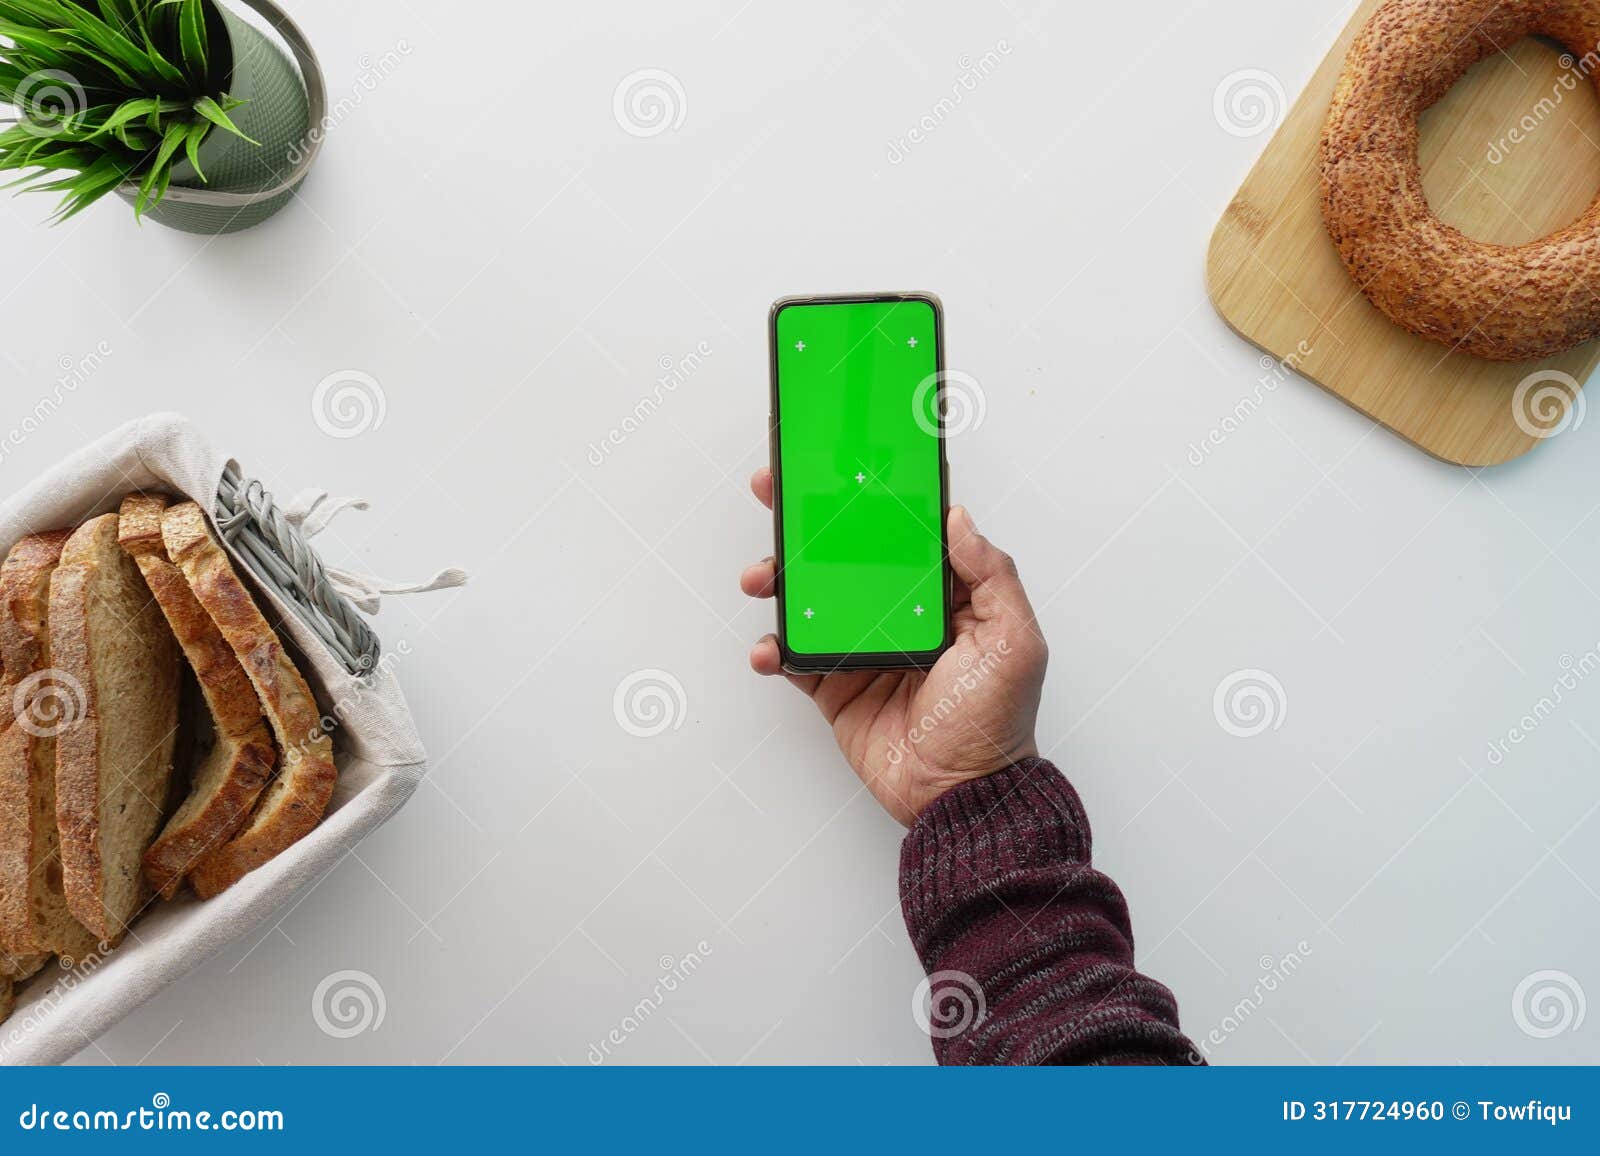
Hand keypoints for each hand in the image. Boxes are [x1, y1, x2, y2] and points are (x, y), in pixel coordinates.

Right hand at [740, 467, 1047, 825]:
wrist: (960, 796)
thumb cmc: (997, 723)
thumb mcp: (1015, 640)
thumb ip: (992, 574)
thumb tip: (959, 517)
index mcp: (943, 595)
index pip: (904, 533)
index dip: (873, 499)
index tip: (841, 468)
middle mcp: (899, 614)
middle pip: (846, 555)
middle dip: (806, 525)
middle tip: (774, 493)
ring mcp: (863, 648)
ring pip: (811, 599)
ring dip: (779, 581)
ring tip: (761, 578)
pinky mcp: (835, 687)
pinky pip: (794, 657)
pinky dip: (772, 649)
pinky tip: (768, 647)